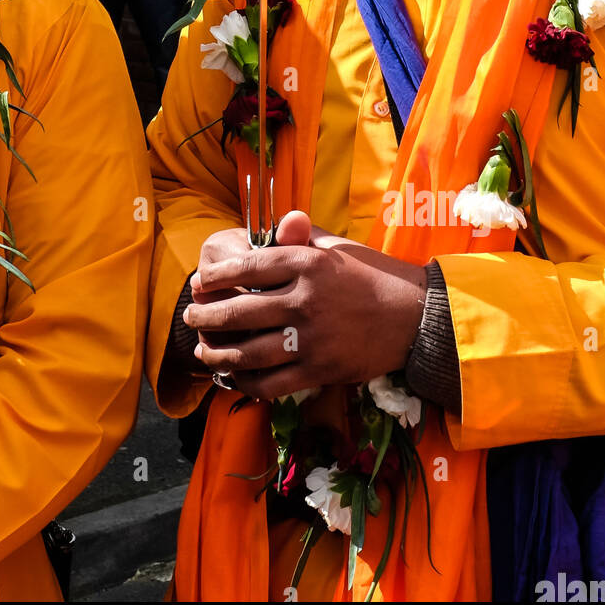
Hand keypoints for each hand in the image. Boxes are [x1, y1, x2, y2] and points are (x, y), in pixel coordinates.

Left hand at [185, 210, 426, 399]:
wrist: (414, 317)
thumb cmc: (372, 275)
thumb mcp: (336, 247)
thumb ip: (300, 238)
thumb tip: (275, 222)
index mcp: (306, 263)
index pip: (246, 267)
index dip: (215, 276)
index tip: (200, 281)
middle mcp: (304, 299)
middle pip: (238, 311)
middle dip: (205, 316)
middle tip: (190, 316)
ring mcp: (311, 338)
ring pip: (249, 352)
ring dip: (217, 353)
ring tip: (202, 350)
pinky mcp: (320, 370)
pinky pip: (272, 382)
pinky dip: (246, 383)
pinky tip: (234, 377)